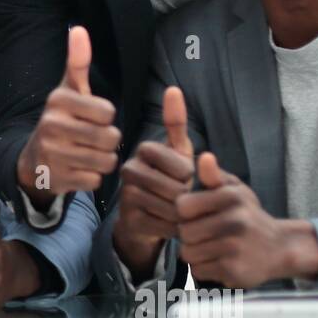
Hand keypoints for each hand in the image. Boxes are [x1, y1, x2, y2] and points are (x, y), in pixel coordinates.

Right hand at [16, 26, 120, 208]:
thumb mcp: (68, 91)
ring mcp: (53, 154)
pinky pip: (95, 181)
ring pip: (106, 161)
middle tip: (93, 141)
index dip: (106, 118)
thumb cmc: (61, 120)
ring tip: (88, 155)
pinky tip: (79, 170)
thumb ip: (77, 62)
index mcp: (58, 101)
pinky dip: (92, 178)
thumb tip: (78, 28)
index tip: (93, 119)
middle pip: (110, 138)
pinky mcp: (57, 179)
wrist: (33, 159)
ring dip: (103, 161)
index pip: (108, 112)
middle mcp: (52, 126)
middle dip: (108, 142)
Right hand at [112, 86, 196, 274]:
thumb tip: (173, 89)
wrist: (144, 218)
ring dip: (183, 214)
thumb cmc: (167, 178)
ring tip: (176, 210)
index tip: (182, 175)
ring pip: (173, 209)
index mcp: (143, 150)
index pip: (183, 167)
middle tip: (180, 196)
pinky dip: (174, 228)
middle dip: (187, 196)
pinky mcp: (130, 220)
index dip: (190, 175)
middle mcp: (129, 170)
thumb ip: (176, 122)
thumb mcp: (176, 150)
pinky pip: (167, 226)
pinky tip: (167, 222)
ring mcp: (127, 196)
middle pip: (178, 189)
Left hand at [174, 153, 317, 286]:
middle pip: (184, 232)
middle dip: (190, 234)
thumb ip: (214, 176)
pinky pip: (199, 270)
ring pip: (188, 253)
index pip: (182, 206)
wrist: (279, 248)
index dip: (186, 211)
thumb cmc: (248, 216)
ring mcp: (235, 248)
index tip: (198, 214)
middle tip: (206, 233)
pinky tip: (220, 261)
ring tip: (213, 247)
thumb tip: (204, 157)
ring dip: (196, 252)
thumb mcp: (235, 190)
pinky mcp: (234, 271)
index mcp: (232, 197)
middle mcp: (235, 221)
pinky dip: (205, 268)